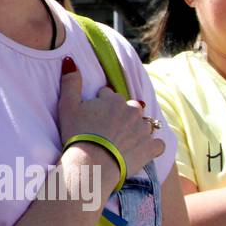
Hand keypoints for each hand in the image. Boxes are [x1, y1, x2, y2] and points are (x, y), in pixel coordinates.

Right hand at [56, 58, 165, 195]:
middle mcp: (133, 111)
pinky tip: (141, 150)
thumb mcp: (67, 106)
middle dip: (120, 115)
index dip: (100, 105)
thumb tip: (70, 61)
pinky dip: (152, 146)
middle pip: (129, 108)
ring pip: (143, 124)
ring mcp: (143, 130)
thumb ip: (70, 82)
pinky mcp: (151, 148)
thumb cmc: (77, 134)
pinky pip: (158, 144)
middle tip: (107, 130)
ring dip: (136, 129)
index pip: (108, 95)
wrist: (91, 164)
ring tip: (122, 141)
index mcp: (114, 99)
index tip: (92, 117)